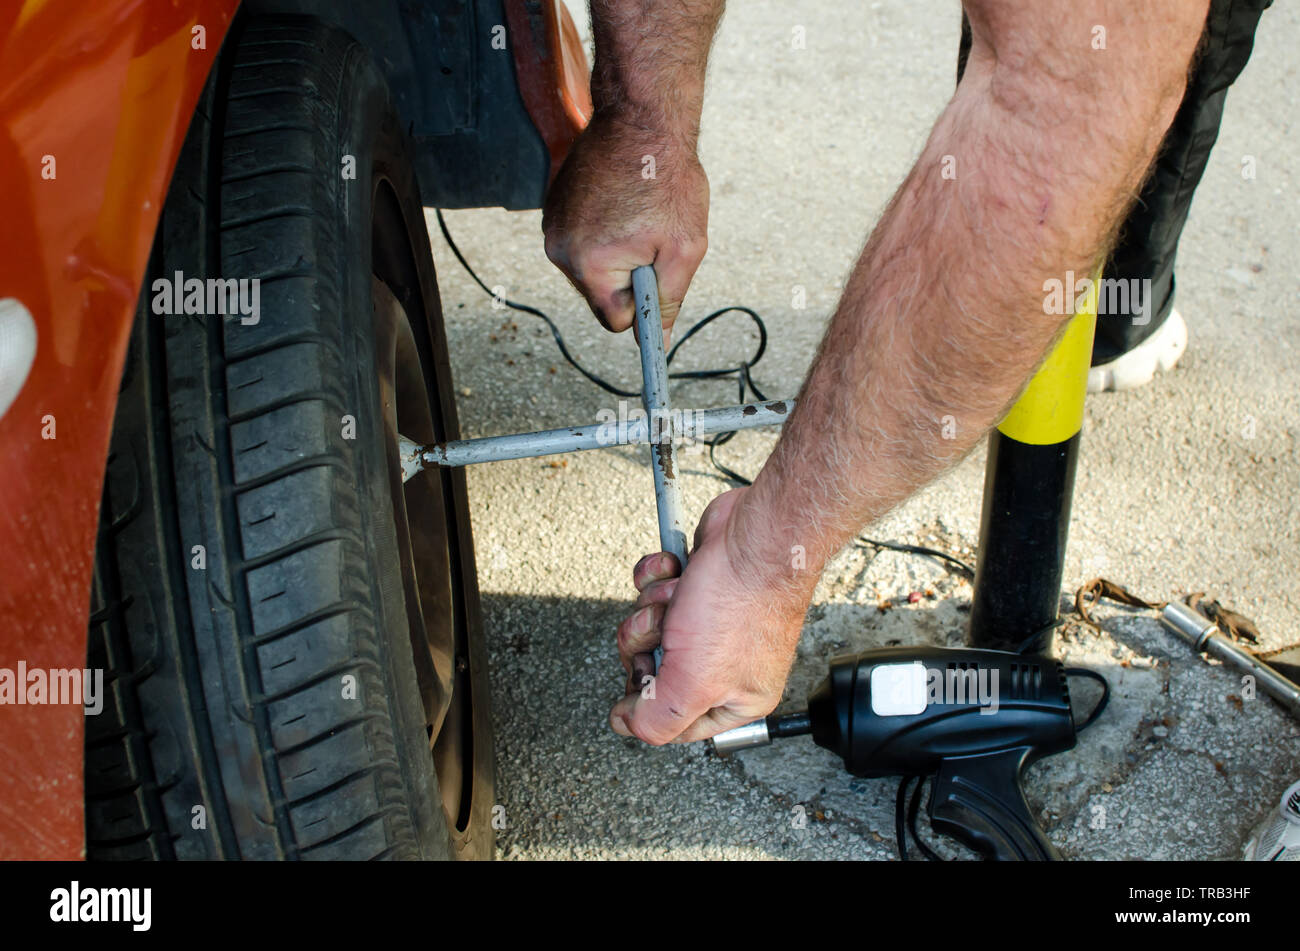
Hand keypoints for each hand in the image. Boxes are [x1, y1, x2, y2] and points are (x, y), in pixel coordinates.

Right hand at [542, 109, 708, 335]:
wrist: (640, 118)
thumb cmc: (667, 180)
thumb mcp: (685, 248)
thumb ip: (669, 299)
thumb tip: (659, 341)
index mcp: (590, 266)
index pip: (615, 320)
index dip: (644, 302)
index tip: (658, 275)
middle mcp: (560, 251)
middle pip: (600, 295)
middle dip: (628, 276)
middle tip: (651, 235)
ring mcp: (552, 228)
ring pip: (591, 269)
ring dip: (616, 253)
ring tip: (636, 215)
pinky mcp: (552, 209)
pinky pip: (581, 241)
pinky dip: (602, 232)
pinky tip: (619, 202)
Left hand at [610, 488, 811, 744]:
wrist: (753, 536)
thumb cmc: (739, 606)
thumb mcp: (692, 684)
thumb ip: (657, 720)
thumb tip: (627, 726)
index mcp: (736, 699)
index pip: (674, 725)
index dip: (647, 704)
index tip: (640, 682)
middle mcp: (724, 663)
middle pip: (652, 671)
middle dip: (648, 644)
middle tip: (668, 632)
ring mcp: (708, 622)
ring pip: (648, 626)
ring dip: (654, 607)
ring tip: (682, 597)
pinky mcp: (694, 584)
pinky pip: (650, 588)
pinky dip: (657, 576)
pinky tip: (678, 571)